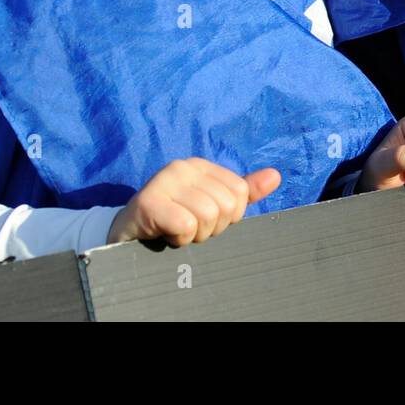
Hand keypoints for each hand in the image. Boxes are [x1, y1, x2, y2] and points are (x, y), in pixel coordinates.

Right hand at [106, 159, 280, 245]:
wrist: (128, 235)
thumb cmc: (171, 220)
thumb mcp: (209, 205)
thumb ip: (242, 192)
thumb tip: (275, 176)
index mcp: (200, 166)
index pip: (239, 193)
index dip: (227, 217)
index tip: (202, 219)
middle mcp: (183, 167)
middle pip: (225, 206)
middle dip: (210, 228)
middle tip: (186, 227)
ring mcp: (164, 181)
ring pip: (207, 216)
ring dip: (193, 235)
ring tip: (174, 230)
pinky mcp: (148, 202)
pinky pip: (186, 225)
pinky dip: (179, 238)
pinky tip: (164, 234)